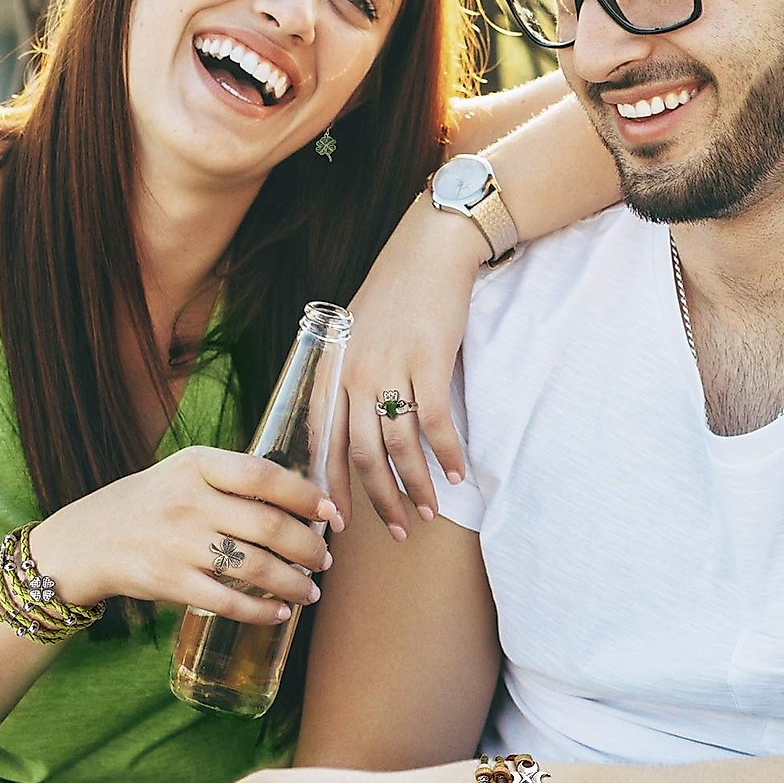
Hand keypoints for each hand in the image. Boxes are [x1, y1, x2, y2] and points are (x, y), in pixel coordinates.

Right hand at [29, 447, 338, 624]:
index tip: (333, 512)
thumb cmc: (150, 502)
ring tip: (311, 590)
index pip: (263, 474)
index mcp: (197, 465)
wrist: (83, 541)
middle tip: (326, 559)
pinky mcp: (168, 583)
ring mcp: (177, 544)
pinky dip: (261, 610)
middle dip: (309, 547)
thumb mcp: (184, 472)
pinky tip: (280, 613)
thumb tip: (302, 497)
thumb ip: (232, 478)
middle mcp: (188, 501)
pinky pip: (227, 601)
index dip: (306, 494)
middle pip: (268, 525)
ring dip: (294, 583)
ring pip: (255, 567)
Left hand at [330, 195, 484, 538]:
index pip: (324, 442)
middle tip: (396, 532)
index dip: (331, 487)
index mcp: (334, 369)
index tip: (337, 523)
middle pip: (362, 455)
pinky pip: (435, 423)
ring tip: (430, 513)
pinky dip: (448, 454)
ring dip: (417, 486)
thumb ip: (350, 375)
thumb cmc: (395, 293)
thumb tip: (353, 423)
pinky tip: (459, 474)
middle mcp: (355, 373)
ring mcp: (390, 368)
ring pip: (399, 447)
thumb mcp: (356, 332)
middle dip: (379, 501)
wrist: (428, 251)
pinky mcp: (428, 362)